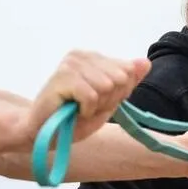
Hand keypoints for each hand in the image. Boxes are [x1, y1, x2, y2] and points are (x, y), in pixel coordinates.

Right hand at [23, 50, 150, 146]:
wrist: (42, 133)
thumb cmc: (73, 118)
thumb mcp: (108, 102)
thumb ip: (127, 82)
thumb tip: (145, 62)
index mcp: (93, 57)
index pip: (127, 71)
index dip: (116, 95)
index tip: (96, 103)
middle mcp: (82, 55)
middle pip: (120, 78)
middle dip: (107, 100)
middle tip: (85, 107)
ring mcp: (71, 63)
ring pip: (107, 86)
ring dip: (95, 106)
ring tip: (77, 109)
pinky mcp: (63, 76)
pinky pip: (92, 96)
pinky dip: (85, 110)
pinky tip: (71, 110)